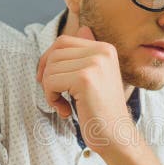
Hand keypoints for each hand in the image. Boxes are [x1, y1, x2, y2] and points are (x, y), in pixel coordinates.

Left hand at [36, 26, 132, 152]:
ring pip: (50, 68)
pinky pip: (50, 81)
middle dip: (47, 75)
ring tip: (64, 105)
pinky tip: (66, 111)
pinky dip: (51, 98)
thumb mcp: (96, 77)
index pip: (63, 42)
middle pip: (54, 53)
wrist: (116, 136)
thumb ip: (86, 55)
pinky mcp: (85, 79)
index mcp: (105, 48)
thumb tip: (82, 29)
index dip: (48, 61)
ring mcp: (95, 63)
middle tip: (56, 96)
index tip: (50, 83)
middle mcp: (102, 51)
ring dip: (49, 90)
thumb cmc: (101, 111)